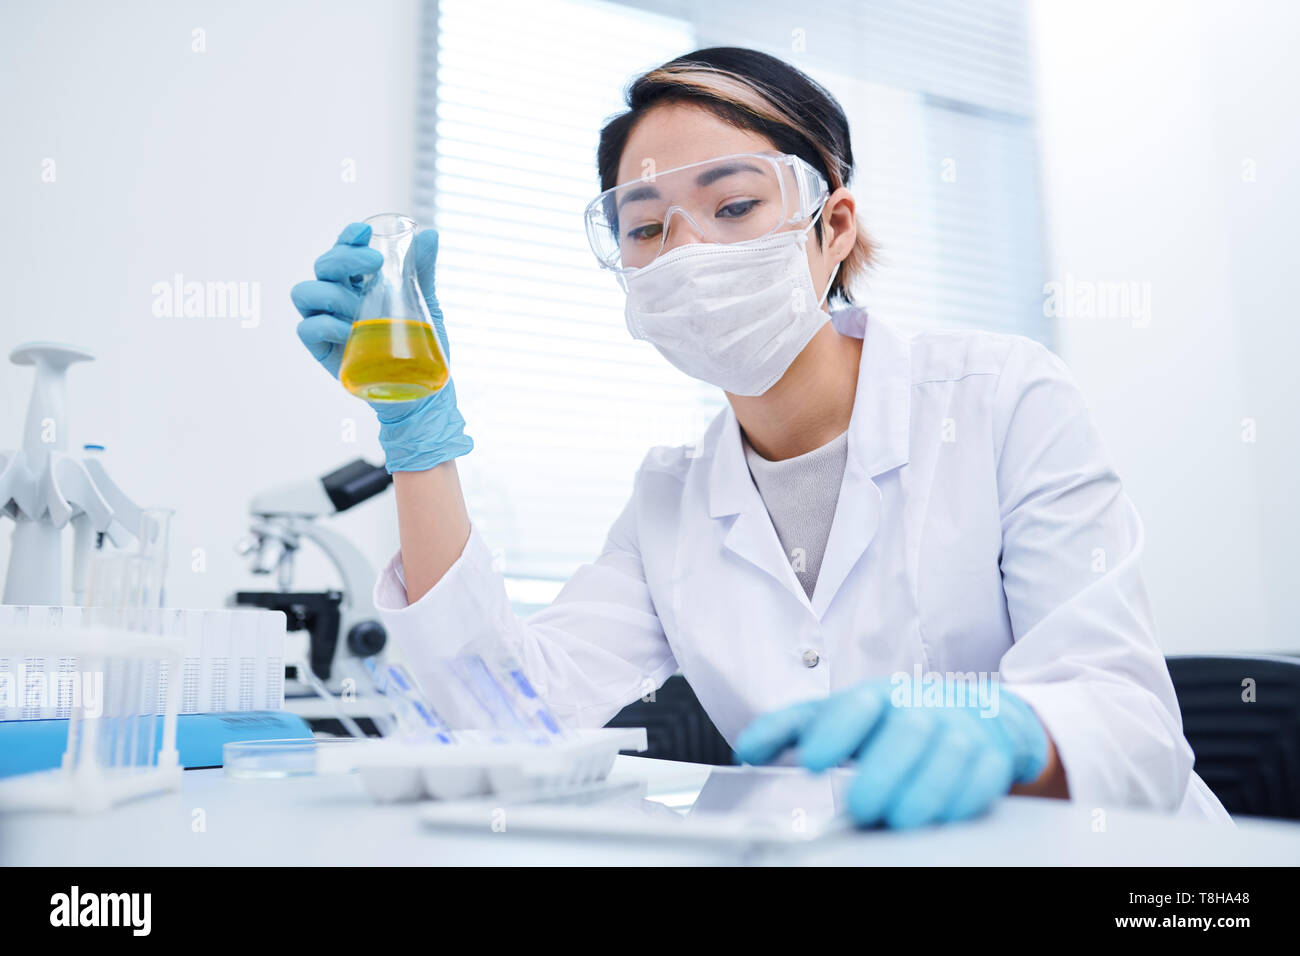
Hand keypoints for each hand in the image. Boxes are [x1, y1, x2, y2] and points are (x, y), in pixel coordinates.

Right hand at [291, 223, 472, 472]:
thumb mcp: (427, 305)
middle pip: (322, 266)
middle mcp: (338, 299)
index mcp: (359, 283)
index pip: (343, 252)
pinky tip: (349, 330)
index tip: (363, 231)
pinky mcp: (322, 350)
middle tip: (375, 264)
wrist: (422, 392)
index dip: (346, 238)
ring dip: (331, 292)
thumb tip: (429, 235)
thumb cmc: (420, 346)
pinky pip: (307, 328)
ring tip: (360, 307)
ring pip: (304, 292)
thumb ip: (422, 271)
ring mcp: (328, 323)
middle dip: (343, 257)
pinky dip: (325, 324)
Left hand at [734, 678, 1048, 828]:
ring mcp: (958, 730)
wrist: (971, 713)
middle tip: (860, 805)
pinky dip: (968, 793)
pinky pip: (985, 771)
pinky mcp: (990, 755)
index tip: (811, 759)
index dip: (834, 729)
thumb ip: (791, 729)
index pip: (855, 705)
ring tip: (900, 818)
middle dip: (884, 768)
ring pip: (948, 751)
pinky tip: (948, 814)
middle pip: (904, 731)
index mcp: (877, 698)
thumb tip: (747, 749)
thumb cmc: (890, 720)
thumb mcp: (838, 716)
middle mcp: (918, 709)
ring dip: (925, 787)